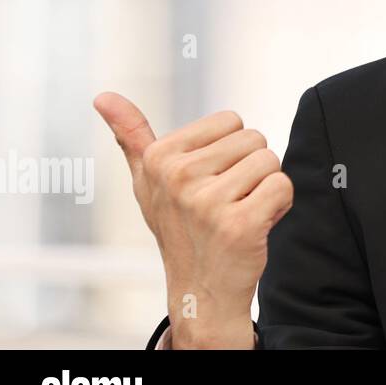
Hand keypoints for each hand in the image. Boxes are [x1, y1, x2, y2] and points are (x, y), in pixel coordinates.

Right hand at [94, 92, 293, 347]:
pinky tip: (256, 225)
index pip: (231, 120)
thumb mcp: (148, 179)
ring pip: (271, 162)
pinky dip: (279, 205)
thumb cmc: (179, 226)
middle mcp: (179, 177)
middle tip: (227, 201)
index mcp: (159, 157)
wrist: (200, 288)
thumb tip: (102, 96)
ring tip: (239, 212)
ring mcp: (208, 202)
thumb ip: (131, 134)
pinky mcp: (239, 224)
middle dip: (249, 169)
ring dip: (264, 187)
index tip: (209, 180)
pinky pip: (283, 186)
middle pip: (255, 139)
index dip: (229, 150)